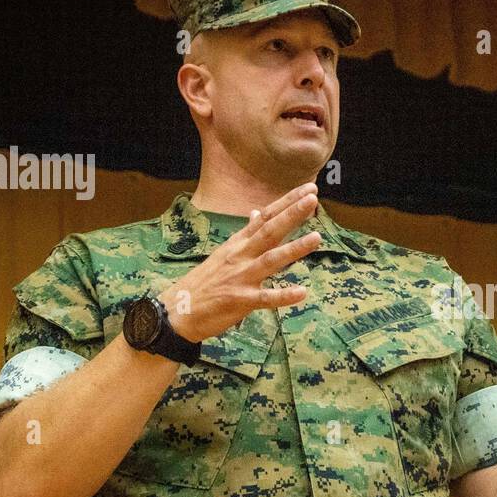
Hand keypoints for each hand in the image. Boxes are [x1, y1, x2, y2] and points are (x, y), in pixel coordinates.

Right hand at [158, 182, 322, 341]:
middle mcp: (241, 255)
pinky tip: (302, 292)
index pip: (267, 217)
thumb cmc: (207, 280)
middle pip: (269, 231)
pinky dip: (283, 295)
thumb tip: (257, 212)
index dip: (287, 202)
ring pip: (271, 259)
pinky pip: (265, 298)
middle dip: (291, 215)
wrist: (179, 308)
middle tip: (312, 199)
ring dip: (294, 249)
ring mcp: (241, 277)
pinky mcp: (240, 300)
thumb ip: (246, 233)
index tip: (309, 189)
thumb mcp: (226, 251)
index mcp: (239, 243)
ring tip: (317, 238)